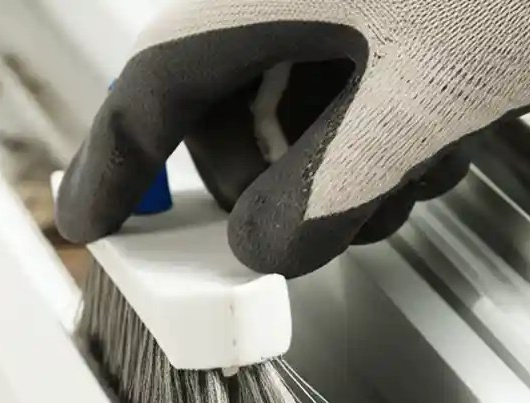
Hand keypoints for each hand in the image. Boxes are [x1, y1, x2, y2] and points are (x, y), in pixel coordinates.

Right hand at [54, 0, 529, 277]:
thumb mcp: (428, 100)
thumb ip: (334, 188)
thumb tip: (266, 250)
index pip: (152, 84)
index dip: (113, 166)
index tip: (89, 228)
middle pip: (228, 110)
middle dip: (263, 191)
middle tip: (298, 247)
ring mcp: (342, 0)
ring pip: (295, 110)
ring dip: (336, 172)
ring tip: (411, 183)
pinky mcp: (393, 14)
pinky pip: (350, 90)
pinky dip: (379, 138)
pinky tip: (440, 148)